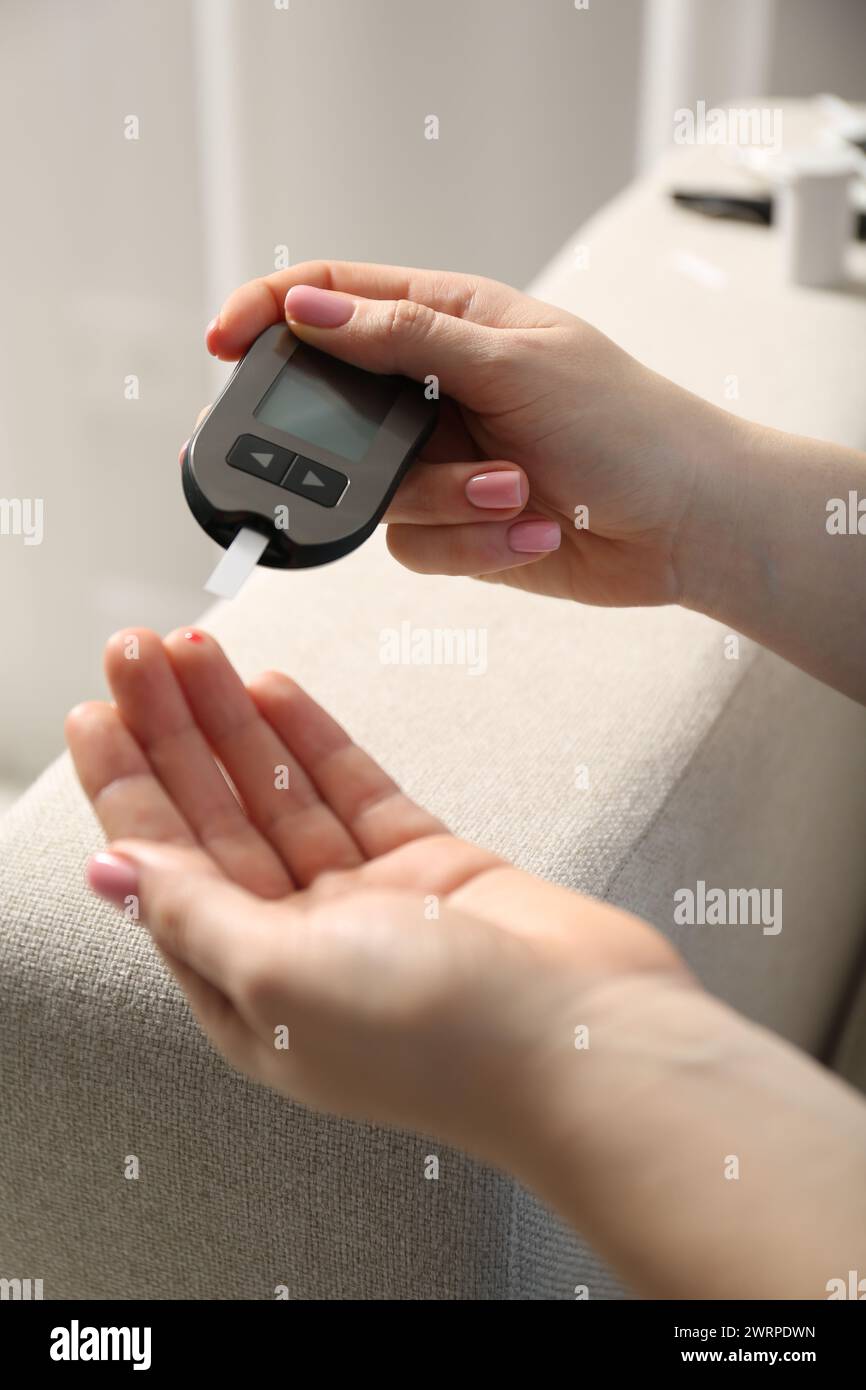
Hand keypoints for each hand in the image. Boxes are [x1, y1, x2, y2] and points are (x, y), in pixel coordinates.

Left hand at [66, 627, 682, 1163]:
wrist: (592, 1040)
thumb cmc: (447, 1044)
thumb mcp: (284, 978)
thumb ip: (195, 916)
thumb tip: (110, 875)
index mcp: (249, 991)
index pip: (165, 869)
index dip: (124, 786)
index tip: (95, 713)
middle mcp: (300, 946)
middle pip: (215, 820)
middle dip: (172, 733)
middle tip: (136, 653)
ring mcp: (366, 904)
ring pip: (279, 794)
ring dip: (233, 722)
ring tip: (194, 652)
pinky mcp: (428, 868)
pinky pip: (351, 790)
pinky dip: (311, 740)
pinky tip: (273, 694)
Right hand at [190, 260, 741, 606]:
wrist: (688, 523)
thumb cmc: (628, 425)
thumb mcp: (513, 364)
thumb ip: (405, 339)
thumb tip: (309, 307)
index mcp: (452, 322)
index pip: (336, 295)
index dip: (271, 311)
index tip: (223, 345)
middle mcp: (439, 389)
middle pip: (342, 412)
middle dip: (376, 453)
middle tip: (435, 462)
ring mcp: (446, 460)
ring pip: (380, 495)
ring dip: (453, 505)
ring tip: (524, 494)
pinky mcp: (460, 524)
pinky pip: (419, 546)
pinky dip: (475, 542)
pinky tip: (536, 529)